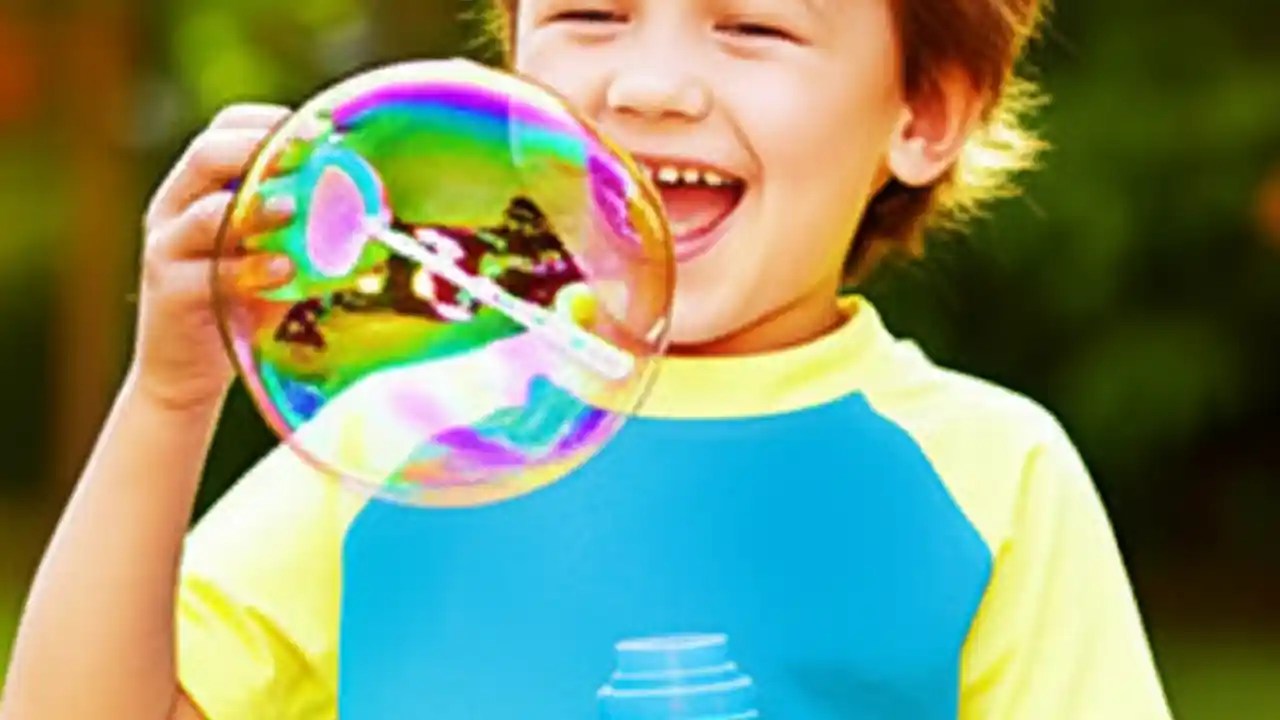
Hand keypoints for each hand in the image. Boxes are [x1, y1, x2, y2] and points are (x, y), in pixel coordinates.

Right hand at [130, 103, 296, 411]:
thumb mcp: (270, 252)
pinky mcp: (170, 291)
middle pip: (207, 156)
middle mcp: (173, 208)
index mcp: (196, 187)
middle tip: (308, 157)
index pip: (223, 130)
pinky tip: (284, 270)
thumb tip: (368, 203)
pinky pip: (208, 272)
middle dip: (259, 149)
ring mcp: (167, 248)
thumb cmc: (239, 303)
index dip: (267, 121)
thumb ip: (300, 224)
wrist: (185, 373)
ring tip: (294, 207)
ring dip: (255, 207)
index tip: (318, 127)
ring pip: (203, 212)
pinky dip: (249, 269)